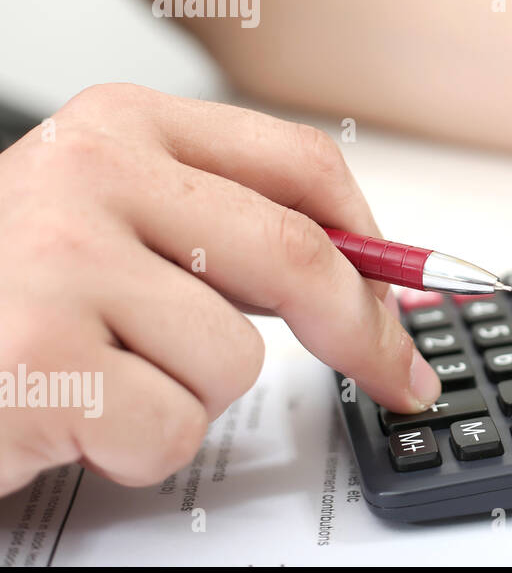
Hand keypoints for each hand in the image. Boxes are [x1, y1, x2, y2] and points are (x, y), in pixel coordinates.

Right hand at [0, 85, 438, 497]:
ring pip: (235, 361)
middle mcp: (89, 176)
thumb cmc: (6, 293)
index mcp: (122, 126)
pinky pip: (171, 426)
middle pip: (297, 255)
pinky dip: (137, 445)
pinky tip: (74, 414)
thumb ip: (226, 232)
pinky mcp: (37, 359)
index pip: (300, 166)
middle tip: (392, 374)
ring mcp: (57, 263)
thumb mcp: (111, 222)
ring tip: (107, 375)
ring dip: (189, 394)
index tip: (411, 293)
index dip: (376, 242)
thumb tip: (372, 281)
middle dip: (360, 331)